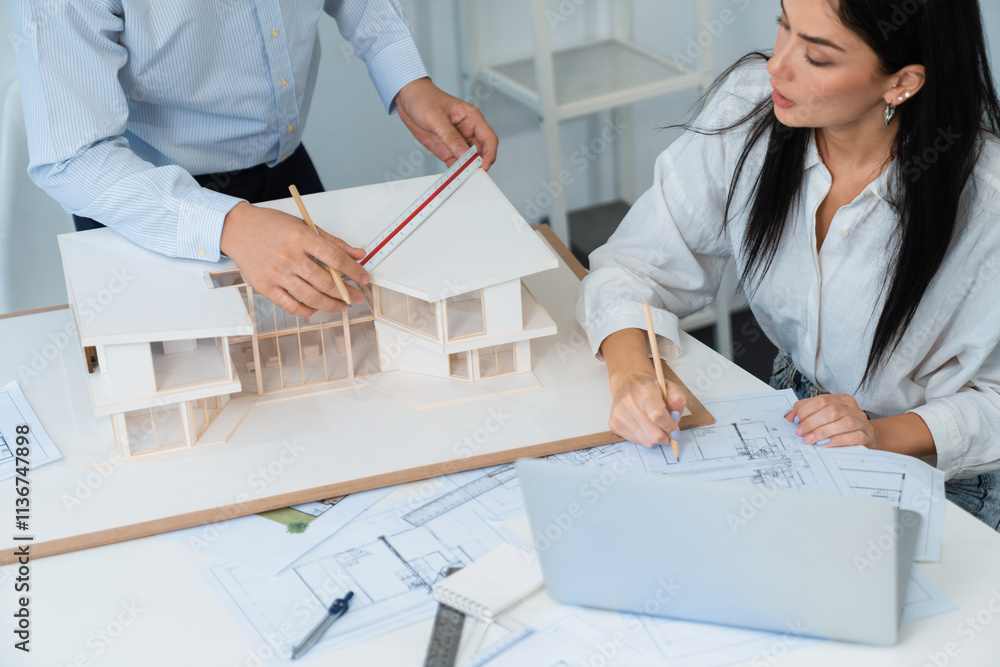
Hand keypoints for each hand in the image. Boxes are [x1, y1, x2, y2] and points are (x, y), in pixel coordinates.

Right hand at [219, 202, 369, 317]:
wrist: (237, 229)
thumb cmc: (271, 226)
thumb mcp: (304, 225)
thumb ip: (332, 242)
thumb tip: (358, 254)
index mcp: (301, 238)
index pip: (335, 258)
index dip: (354, 271)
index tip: (364, 278)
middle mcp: (289, 257)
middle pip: (325, 282)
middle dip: (347, 292)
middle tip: (357, 296)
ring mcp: (277, 274)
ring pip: (311, 297)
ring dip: (332, 305)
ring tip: (343, 305)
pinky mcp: (266, 287)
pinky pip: (291, 306)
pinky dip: (307, 311)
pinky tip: (317, 308)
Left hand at [394, 77, 498, 169]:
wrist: (407, 98)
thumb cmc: (424, 98)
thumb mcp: (436, 117)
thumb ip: (450, 136)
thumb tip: (463, 153)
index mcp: (472, 118)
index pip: (489, 138)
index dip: (490, 153)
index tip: (484, 165)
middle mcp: (467, 131)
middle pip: (481, 152)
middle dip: (478, 164)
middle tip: (471, 173)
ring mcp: (457, 141)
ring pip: (468, 160)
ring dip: (466, 169)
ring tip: (460, 175)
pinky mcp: (446, 148)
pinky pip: (455, 163)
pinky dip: (455, 170)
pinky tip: (452, 174)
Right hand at [608, 367, 686, 447]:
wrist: (627, 382)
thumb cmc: (650, 387)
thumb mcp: (670, 387)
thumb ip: (678, 399)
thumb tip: (676, 417)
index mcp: (646, 391)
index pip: (658, 415)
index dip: (669, 426)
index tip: (674, 429)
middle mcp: (629, 403)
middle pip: (654, 434)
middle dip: (665, 436)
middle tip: (667, 430)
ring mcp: (620, 415)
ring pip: (646, 441)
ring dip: (654, 437)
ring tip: (654, 425)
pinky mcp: (614, 424)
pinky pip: (636, 441)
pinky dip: (644, 437)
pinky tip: (643, 424)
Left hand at [784, 394, 876, 447]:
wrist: (867, 437)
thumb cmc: (841, 426)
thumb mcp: (824, 415)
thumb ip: (807, 412)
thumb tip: (789, 415)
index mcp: (842, 399)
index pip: (821, 400)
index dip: (805, 410)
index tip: (793, 420)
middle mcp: (852, 408)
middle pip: (831, 410)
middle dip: (811, 422)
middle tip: (800, 433)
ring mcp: (862, 422)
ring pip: (843, 422)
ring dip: (822, 432)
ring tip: (809, 440)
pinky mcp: (866, 436)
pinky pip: (853, 437)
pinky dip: (837, 440)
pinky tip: (825, 444)